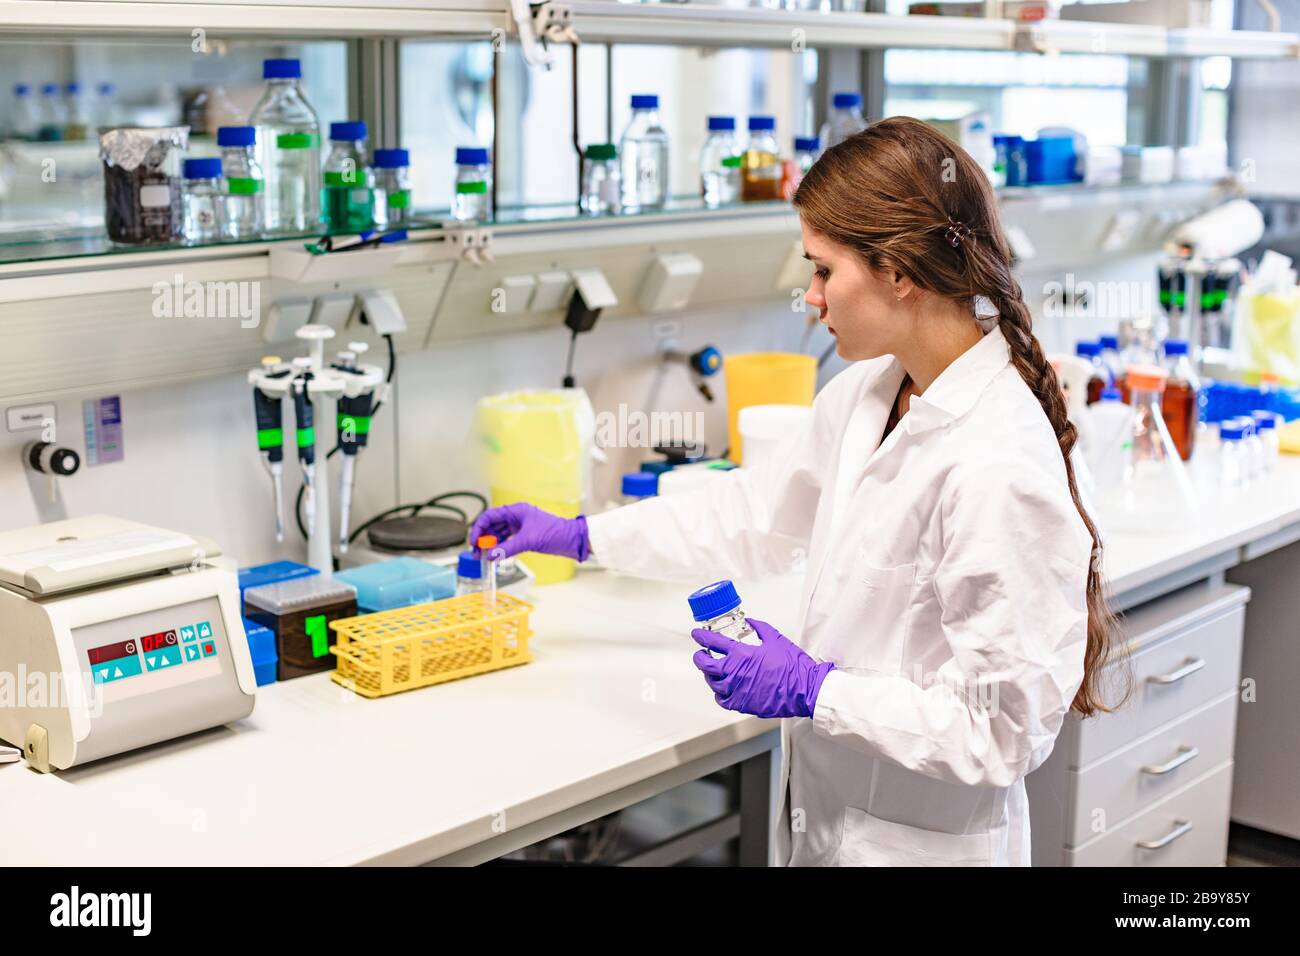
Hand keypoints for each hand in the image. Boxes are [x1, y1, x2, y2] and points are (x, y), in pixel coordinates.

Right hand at [469, 502, 590, 560]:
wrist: (571, 540)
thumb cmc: (554, 533)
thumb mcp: (528, 541)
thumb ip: (507, 548)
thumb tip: (490, 556)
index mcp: (516, 510)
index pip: (490, 516)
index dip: (479, 528)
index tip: (474, 542)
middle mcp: (516, 516)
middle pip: (492, 525)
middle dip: (483, 538)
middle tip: (476, 552)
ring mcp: (520, 526)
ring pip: (499, 533)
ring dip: (490, 544)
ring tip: (484, 557)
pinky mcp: (524, 536)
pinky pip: (507, 540)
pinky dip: (500, 547)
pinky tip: (495, 555)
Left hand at [691, 618, 834, 718]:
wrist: (804, 689)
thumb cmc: (793, 666)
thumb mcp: (776, 639)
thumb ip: (759, 628)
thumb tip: (750, 622)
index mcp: (742, 654)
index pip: (714, 642)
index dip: (702, 637)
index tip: (697, 634)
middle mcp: (735, 673)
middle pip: (705, 665)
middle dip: (700, 657)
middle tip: (700, 654)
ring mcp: (737, 690)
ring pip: (712, 683)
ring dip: (709, 675)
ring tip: (711, 670)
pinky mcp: (743, 704)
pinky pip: (722, 700)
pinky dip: (719, 693)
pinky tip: (722, 688)